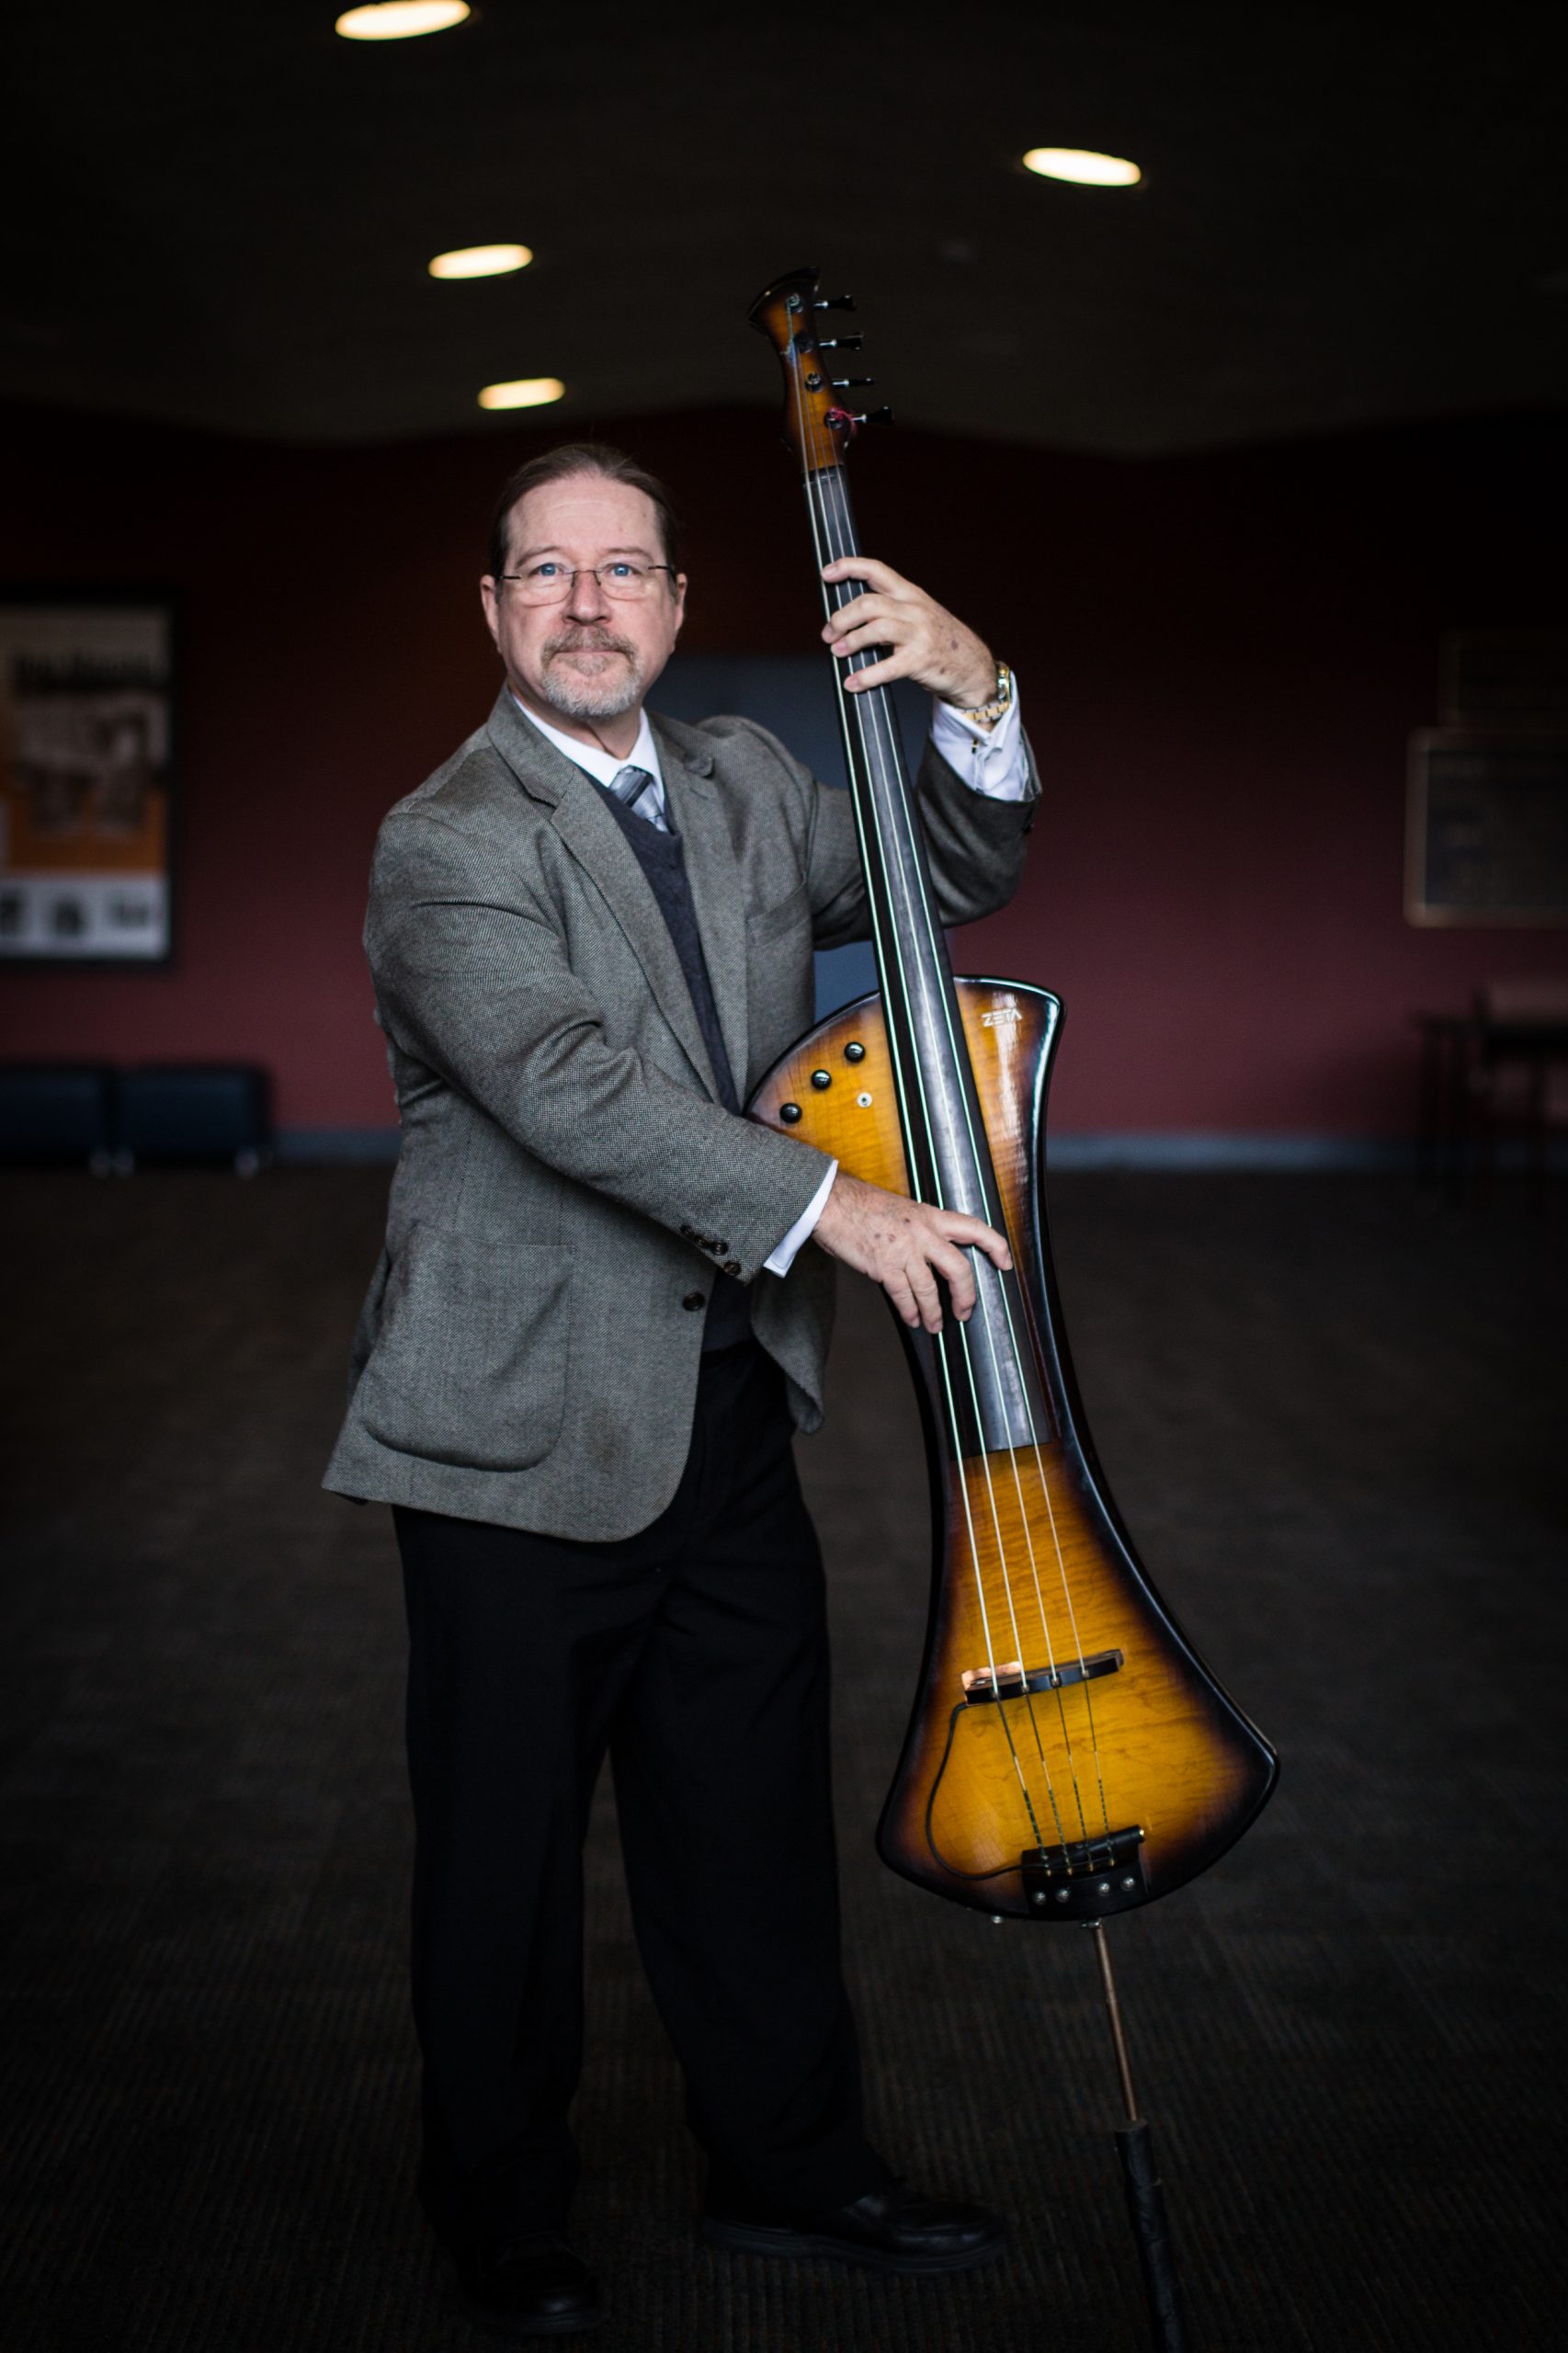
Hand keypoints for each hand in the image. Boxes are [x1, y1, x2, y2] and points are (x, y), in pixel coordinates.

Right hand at [812, 1171, 1011, 1332]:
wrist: (832, 1202)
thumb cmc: (863, 1206)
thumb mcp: (904, 1209)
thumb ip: (922, 1230)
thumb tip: (932, 1257)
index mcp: (931, 1215)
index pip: (975, 1228)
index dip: (996, 1246)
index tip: (1006, 1263)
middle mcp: (922, 1231)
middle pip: (959, 1269)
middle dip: (966, 1296)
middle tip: (965, 1312)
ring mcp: (903, 1249)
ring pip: (930, 1289)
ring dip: (934, 1313)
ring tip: (934, 1325)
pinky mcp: (883, 1264)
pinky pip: (903, 1295)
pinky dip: (910, 1311)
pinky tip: (912, 1318)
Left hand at [820, 555, 994, 709]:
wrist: (973, 666)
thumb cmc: (939, 641)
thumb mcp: (918, 615)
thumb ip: (890, 610)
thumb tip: (849, 617)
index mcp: (911, 594)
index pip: (876, 571)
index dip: (849, 567)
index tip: (827, 573)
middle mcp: (915, 609)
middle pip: (869, 603)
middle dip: (842, 618)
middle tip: (829, 633)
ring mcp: (919, 634)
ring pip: (876, 628)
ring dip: (850, 641)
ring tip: (838, 652)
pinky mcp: (920, 660)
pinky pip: (887, 667)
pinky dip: (866, 676)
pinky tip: (853, 683)